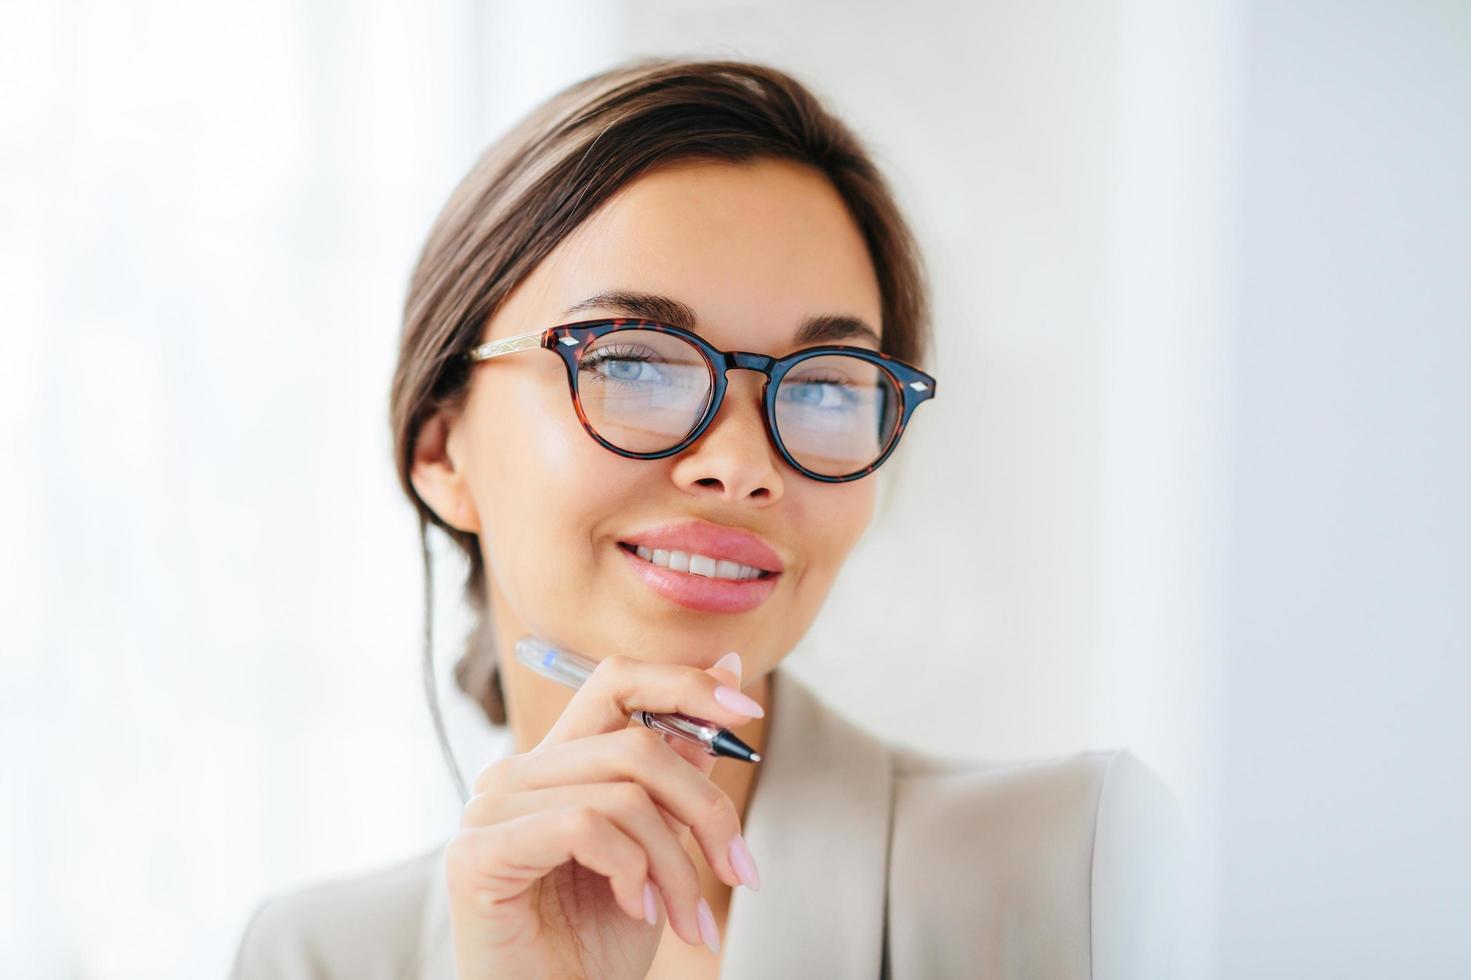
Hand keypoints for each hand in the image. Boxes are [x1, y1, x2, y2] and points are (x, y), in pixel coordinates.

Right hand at [445, 652, 763, 978]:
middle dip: (707, 807)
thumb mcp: (659, 844)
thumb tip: (728, 666)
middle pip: (637, 742)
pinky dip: (633, 873)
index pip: (616, 680)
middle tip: (740, 869)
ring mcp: (490, 810)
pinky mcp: (477, 854)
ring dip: (677, 865)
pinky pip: (585, 826)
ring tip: (688, 920)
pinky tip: (640, 912)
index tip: (746, 712)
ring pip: (623, 793)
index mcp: (557, 765)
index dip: (684, 683)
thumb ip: (679, 763)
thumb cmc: (598, 944)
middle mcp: (517, 775)